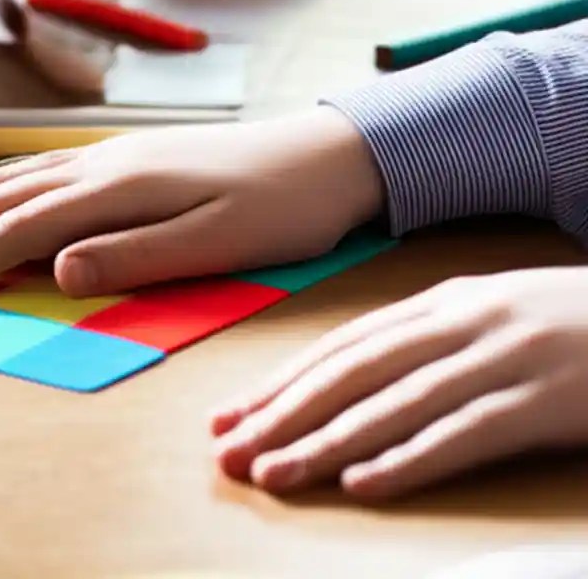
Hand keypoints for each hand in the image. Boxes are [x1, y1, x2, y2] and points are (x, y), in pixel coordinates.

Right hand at [0, 108, 384, 298]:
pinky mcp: (111, 160)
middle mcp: (92, 167)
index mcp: (113, 189)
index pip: (16, 230)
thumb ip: (135, 256)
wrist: (328, 153)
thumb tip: (55, 272)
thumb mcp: (220, 242)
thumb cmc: (281, 208)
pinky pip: (24, 172)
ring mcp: (98, 159)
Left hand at [210, 267, 587, 500]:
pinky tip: (364, 483)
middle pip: (352, 374)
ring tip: (276, 474)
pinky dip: (409, 460)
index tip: (232, 416)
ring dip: (327, 444)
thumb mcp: (492, 314)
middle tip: (231, 452)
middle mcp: (463, 324)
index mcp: (444, 301)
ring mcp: (504, 360)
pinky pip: (464, 435)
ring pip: (394, 406)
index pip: (342, 347)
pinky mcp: (545, 402)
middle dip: (283, 415)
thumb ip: (425, 339)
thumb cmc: (573, 322)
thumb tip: (344, 379)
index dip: (282, 382)